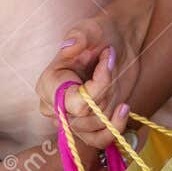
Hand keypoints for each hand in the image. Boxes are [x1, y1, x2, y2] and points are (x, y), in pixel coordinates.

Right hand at [35, 13, 136, 149]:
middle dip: (105, 91)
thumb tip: (69, 45)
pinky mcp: (89, 125)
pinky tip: (124, 107)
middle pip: (83, 117)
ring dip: (112, 100)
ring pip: (94, 126)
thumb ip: (79, 36)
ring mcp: (72, 118)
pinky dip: (115, 127)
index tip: (108, 59)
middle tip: (112, 62)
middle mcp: (54, 106)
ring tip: (115, 74)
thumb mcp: (89, 29)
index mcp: (48, 84)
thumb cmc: (99, 34)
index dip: (95, 87)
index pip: (68, 103)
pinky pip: (99, 141)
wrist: (117, 41)